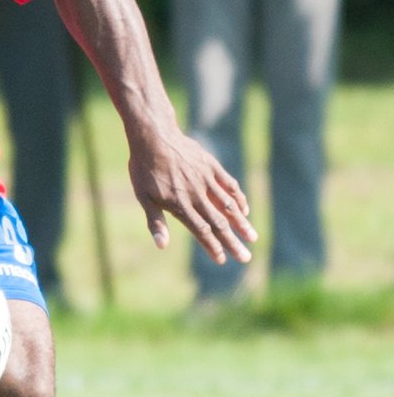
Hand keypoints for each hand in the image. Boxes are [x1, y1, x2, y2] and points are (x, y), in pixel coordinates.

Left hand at [126, 126, 256, 264]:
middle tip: (246, 258)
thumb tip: (161, 246)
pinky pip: (229, 185)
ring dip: (241, 223)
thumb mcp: (143, 196)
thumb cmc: (143, 168)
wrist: (153, 136)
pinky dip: (238, 198)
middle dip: (232, 242)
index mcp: (180, 204)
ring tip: (252, 237)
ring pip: (228, 205)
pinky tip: (244, 210)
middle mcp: (196, 194)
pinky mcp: (211, 166)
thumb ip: (155, 222)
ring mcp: (206, 180)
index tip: (222, 260)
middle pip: (218, 223)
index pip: (201, 231)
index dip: (212, 246)